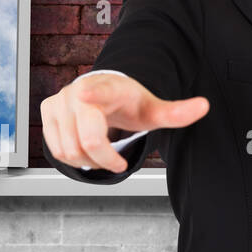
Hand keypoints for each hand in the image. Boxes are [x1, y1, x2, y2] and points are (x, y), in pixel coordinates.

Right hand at [41, 73, 209, 171]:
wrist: (100, 91)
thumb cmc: (127, 103)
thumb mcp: (152, 109)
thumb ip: (176, 113)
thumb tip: (204, 106)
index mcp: (105, 88)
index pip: (96, 91)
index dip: (89, 94)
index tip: (84, 94)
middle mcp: (76, 92)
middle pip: (86, 141)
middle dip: (104, 159)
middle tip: (117, 162)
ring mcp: (58, 102)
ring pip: (69, 150)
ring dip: (88, 162)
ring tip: (101, 154)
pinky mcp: (47, 111)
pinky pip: (56, 149)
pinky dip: (72, 159)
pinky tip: (85, 152)